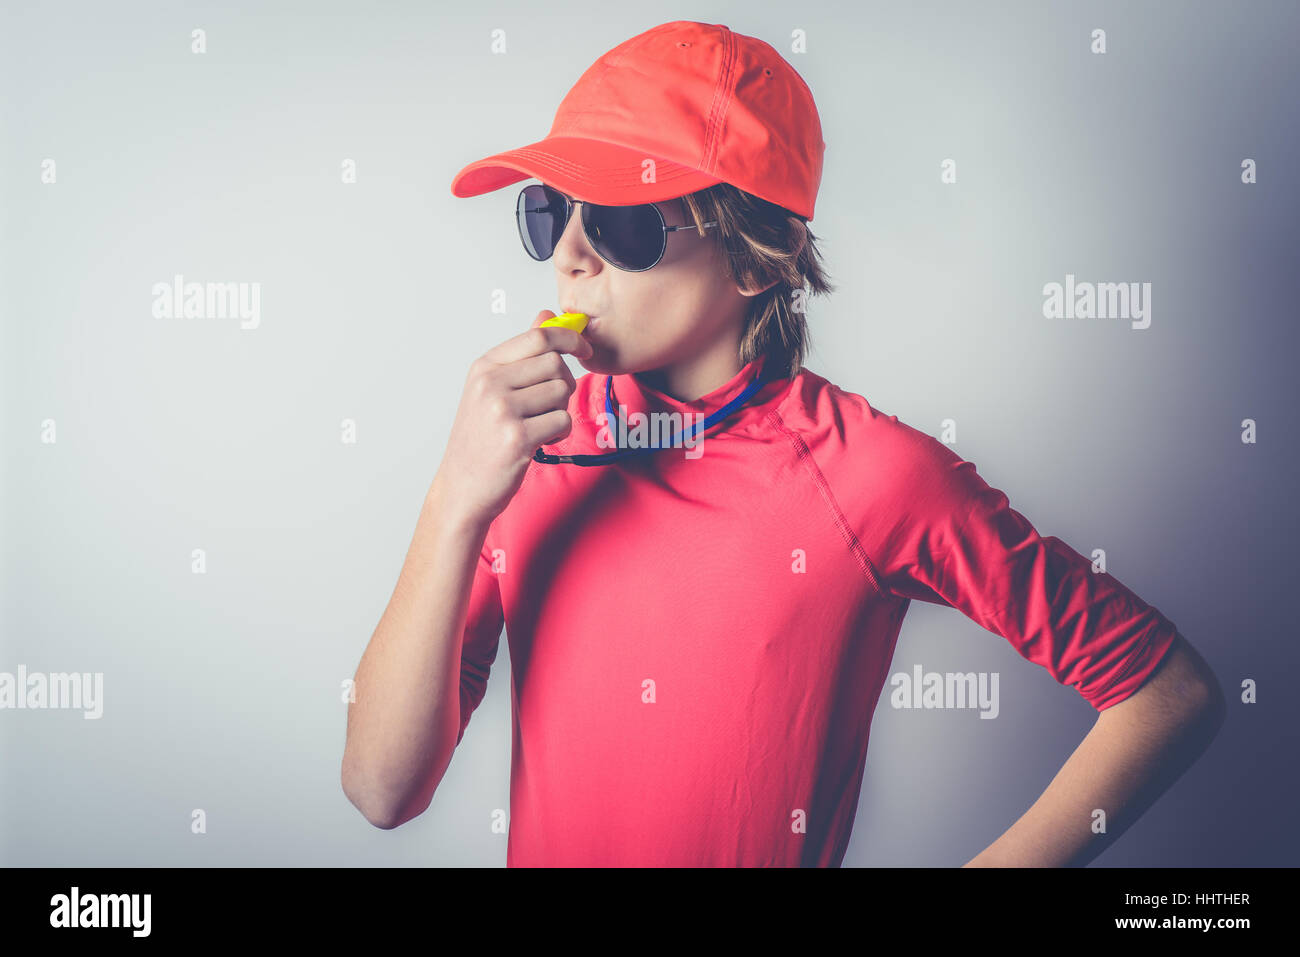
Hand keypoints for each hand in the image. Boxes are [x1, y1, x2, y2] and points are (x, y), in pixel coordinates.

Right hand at [433, 310, 593, 524]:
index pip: (538, 336)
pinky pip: (562, 421)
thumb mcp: (491, 390)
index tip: (584, 347)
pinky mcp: (517, 437)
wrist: (462, 488)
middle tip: (548, 407)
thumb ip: (522, 354)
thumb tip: (546, 315)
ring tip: (537, 427)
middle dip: (563, 385)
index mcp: (484, 367)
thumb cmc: (480, 440)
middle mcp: (490, 384)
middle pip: (555, 364)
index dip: (569, 338)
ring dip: (559, 412)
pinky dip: (558, 434)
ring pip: (561, 393)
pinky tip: (538, 443)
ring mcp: (502, 410)